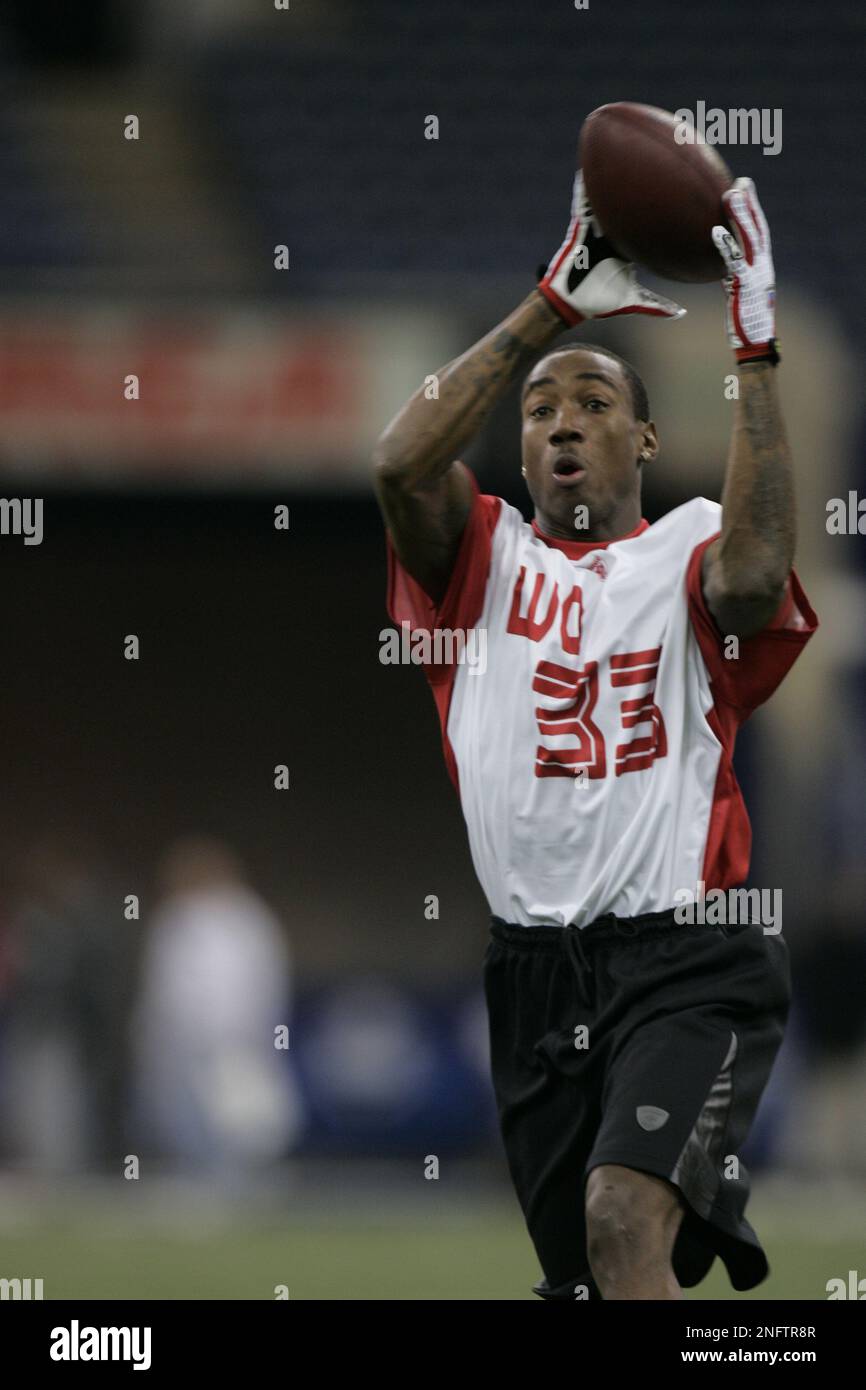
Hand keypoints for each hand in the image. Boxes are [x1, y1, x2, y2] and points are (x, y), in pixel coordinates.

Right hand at [537, 171, 685, 324]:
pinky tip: (588, 165)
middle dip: (636, 183)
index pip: (642, 221)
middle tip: (653, 157)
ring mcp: (594, 227)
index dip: (656, 208)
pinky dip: (584, 185)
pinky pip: (583, 202)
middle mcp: (610, 232)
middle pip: (627, 203)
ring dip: (608, 175)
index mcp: (624, 245)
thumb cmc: (598, 301)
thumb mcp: (632, 300)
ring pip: (605, 197)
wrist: (572, 303)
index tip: (673, 193)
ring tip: (617, 145)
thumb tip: (680, 314)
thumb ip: (656, 305)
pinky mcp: (579, 227)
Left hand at [713, 178, 776, 361]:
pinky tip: (714, 230)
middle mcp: (762, 265)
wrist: (755, 342)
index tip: (746, 189)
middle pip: (757, 228)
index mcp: (761, 265)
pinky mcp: (743, 284)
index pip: (758, 232)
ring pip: (748, 238)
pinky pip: (733, 261)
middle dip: (751, 203)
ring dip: (740, 215)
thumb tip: (719, 268)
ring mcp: (755, 272)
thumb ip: (732, 275)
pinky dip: (725, 244)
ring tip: (730, 194)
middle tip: (742, 181)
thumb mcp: (738, 293)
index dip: (753, 210)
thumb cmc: (745, 321)